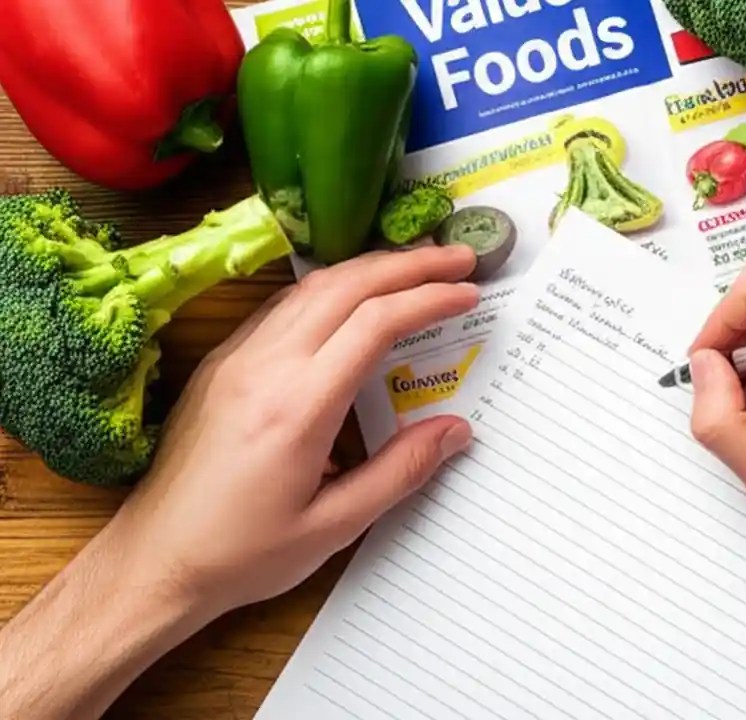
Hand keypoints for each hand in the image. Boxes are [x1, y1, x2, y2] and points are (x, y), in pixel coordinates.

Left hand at [106, 245, 480, 618]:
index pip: (374, 322)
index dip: (429, 298)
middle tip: (457, 260)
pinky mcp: (221, 364)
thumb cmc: (241, 555)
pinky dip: (331, 288)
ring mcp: (236, 359)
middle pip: (346, 285)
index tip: (468, 293)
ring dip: (369, 269)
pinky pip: (283, 306)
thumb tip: (454, 431)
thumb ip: (399, 472)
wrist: (153, 560)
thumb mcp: (334, 526)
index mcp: (298, 406)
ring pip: (311, 287)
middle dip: (409, 264)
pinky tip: (354, 298)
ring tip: (415, 268)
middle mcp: (264, 367)